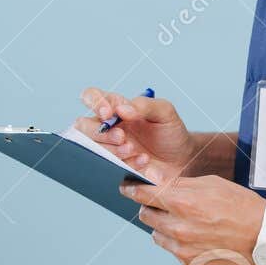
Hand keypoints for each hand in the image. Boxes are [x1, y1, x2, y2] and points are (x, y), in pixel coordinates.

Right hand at [75, 88, 194, 184]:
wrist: (183, 159)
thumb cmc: (170, 131)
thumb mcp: (164, 112)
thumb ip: (144, 105)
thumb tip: (122, 109)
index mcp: (115, 108)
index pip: (91, 96)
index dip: (94, 102)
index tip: (108, 113)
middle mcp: (107, 127)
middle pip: (82, 125)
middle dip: (100, 133)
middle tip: (122, 137)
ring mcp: (108, 148)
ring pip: (91, 149)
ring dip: (111, 150)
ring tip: (134, 150)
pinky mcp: (113, 167)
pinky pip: (107, 168)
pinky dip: (126, 164)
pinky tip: (143, 161)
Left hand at [119, 174, 265, 264]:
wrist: (265, 235)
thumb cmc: (241, 205)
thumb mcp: (211, 184)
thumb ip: (181, 185)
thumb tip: (158, 184)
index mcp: (181, 203)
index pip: (142, 195)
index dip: (131, 189)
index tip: (126, 188)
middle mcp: (177, 228)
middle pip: (145, 215)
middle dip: (152, 208)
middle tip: (167, 205)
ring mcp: (182, 249)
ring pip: (157, 235)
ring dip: (165, 228)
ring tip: (189, 223)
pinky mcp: (190, 264)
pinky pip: (173, 251)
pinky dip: (180, 244)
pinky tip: (200, 238)